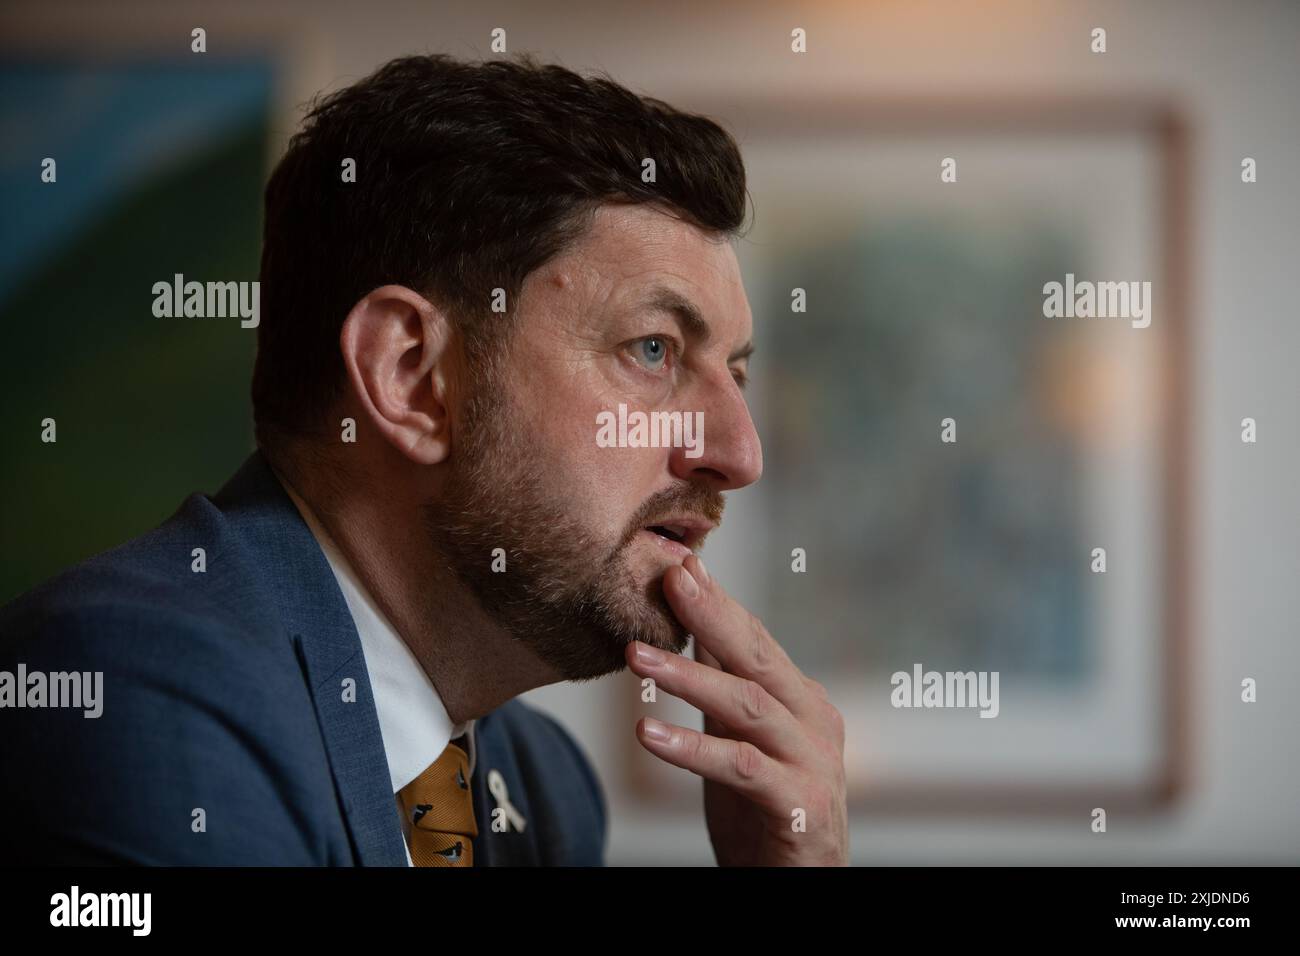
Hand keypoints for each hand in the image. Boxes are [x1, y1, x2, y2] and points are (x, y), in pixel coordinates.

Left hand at [625, 553, 848, 865]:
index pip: (756, 640)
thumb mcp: (741, 736)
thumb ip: (726, 683)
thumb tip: (696, 619)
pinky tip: (646, 734)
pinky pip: (741, 769)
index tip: (679, 564)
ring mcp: (814, 763)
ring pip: (748, 707)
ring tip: (636, 657)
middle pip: (759, 658)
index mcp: (802, 700)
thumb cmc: (770, 809)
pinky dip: (693, 749)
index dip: (719, 601)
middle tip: (670, 579)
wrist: (801, 883)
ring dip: (690, 677)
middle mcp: (815, 722)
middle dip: (713, 615)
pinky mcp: (801, 805)